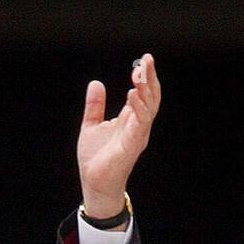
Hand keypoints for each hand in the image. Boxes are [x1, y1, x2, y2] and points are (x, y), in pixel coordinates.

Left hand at [77, 53, 160, 218]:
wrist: (94, 183)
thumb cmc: (96, 159)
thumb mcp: (92, 126)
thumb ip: (95, 106)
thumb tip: (96, 83)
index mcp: (130, 120)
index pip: (143, 94)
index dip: (144, 78)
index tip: (142, 61)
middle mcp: (138, 126)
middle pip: (151, 97)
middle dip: (150, 78)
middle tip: (147, 59)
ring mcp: (137, 135)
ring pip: (149, 108)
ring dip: (146, 89)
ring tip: (139, 73)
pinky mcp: (132, 145)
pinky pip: (140, 123)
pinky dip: (138, 108)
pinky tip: (132, 95)